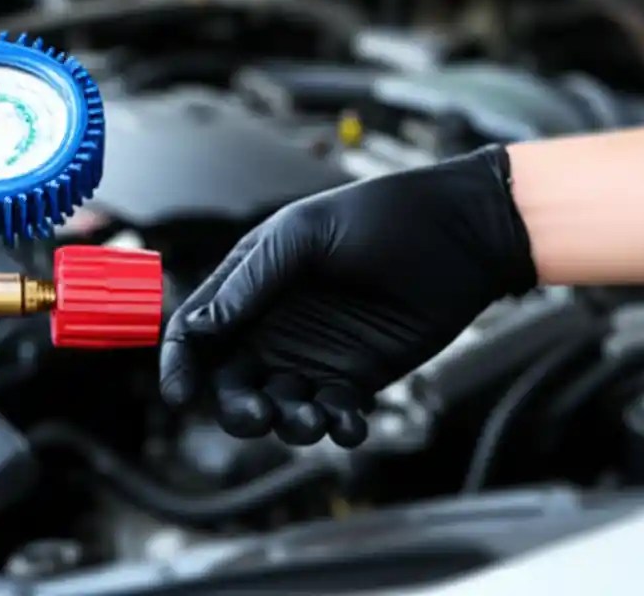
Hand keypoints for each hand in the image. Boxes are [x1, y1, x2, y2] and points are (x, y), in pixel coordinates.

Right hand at [159, 145, 536, 446]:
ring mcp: (314, 354)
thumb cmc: (384, 215)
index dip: (180, 365)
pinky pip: (331, 414)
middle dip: (238, 408)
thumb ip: (251, 282)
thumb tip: (198, 327)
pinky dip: (335, 427)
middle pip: (232, 383)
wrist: (463, 233)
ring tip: (316, 417)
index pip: (197, 332)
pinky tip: (351, 422)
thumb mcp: (304, 236)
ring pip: (278, 407)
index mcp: (250, 283)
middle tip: (262, 413)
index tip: (180, 395)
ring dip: (288, 423)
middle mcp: (274, 324)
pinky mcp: (357, 377)